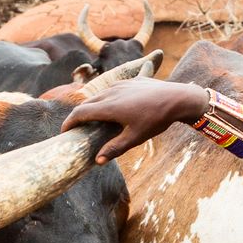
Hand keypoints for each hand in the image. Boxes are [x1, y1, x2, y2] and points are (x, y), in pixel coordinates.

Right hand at [62, 79, 208, 164]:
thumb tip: (97, 161)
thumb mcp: (135, 137)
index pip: (80, 113)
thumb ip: (115, 148)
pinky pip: (112, 89)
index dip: (69, 122)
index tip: (64, 131)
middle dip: (79, 116)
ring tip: (93, 119)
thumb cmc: (156, 119)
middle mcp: (111, 92)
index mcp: (109, 107)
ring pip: (99, 94)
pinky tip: (113, 107)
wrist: (178, 97)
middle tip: (76, 128)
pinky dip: (106, 99)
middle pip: (87, 103)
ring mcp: (121, 84)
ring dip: (93, 106)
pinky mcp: (130, 80)